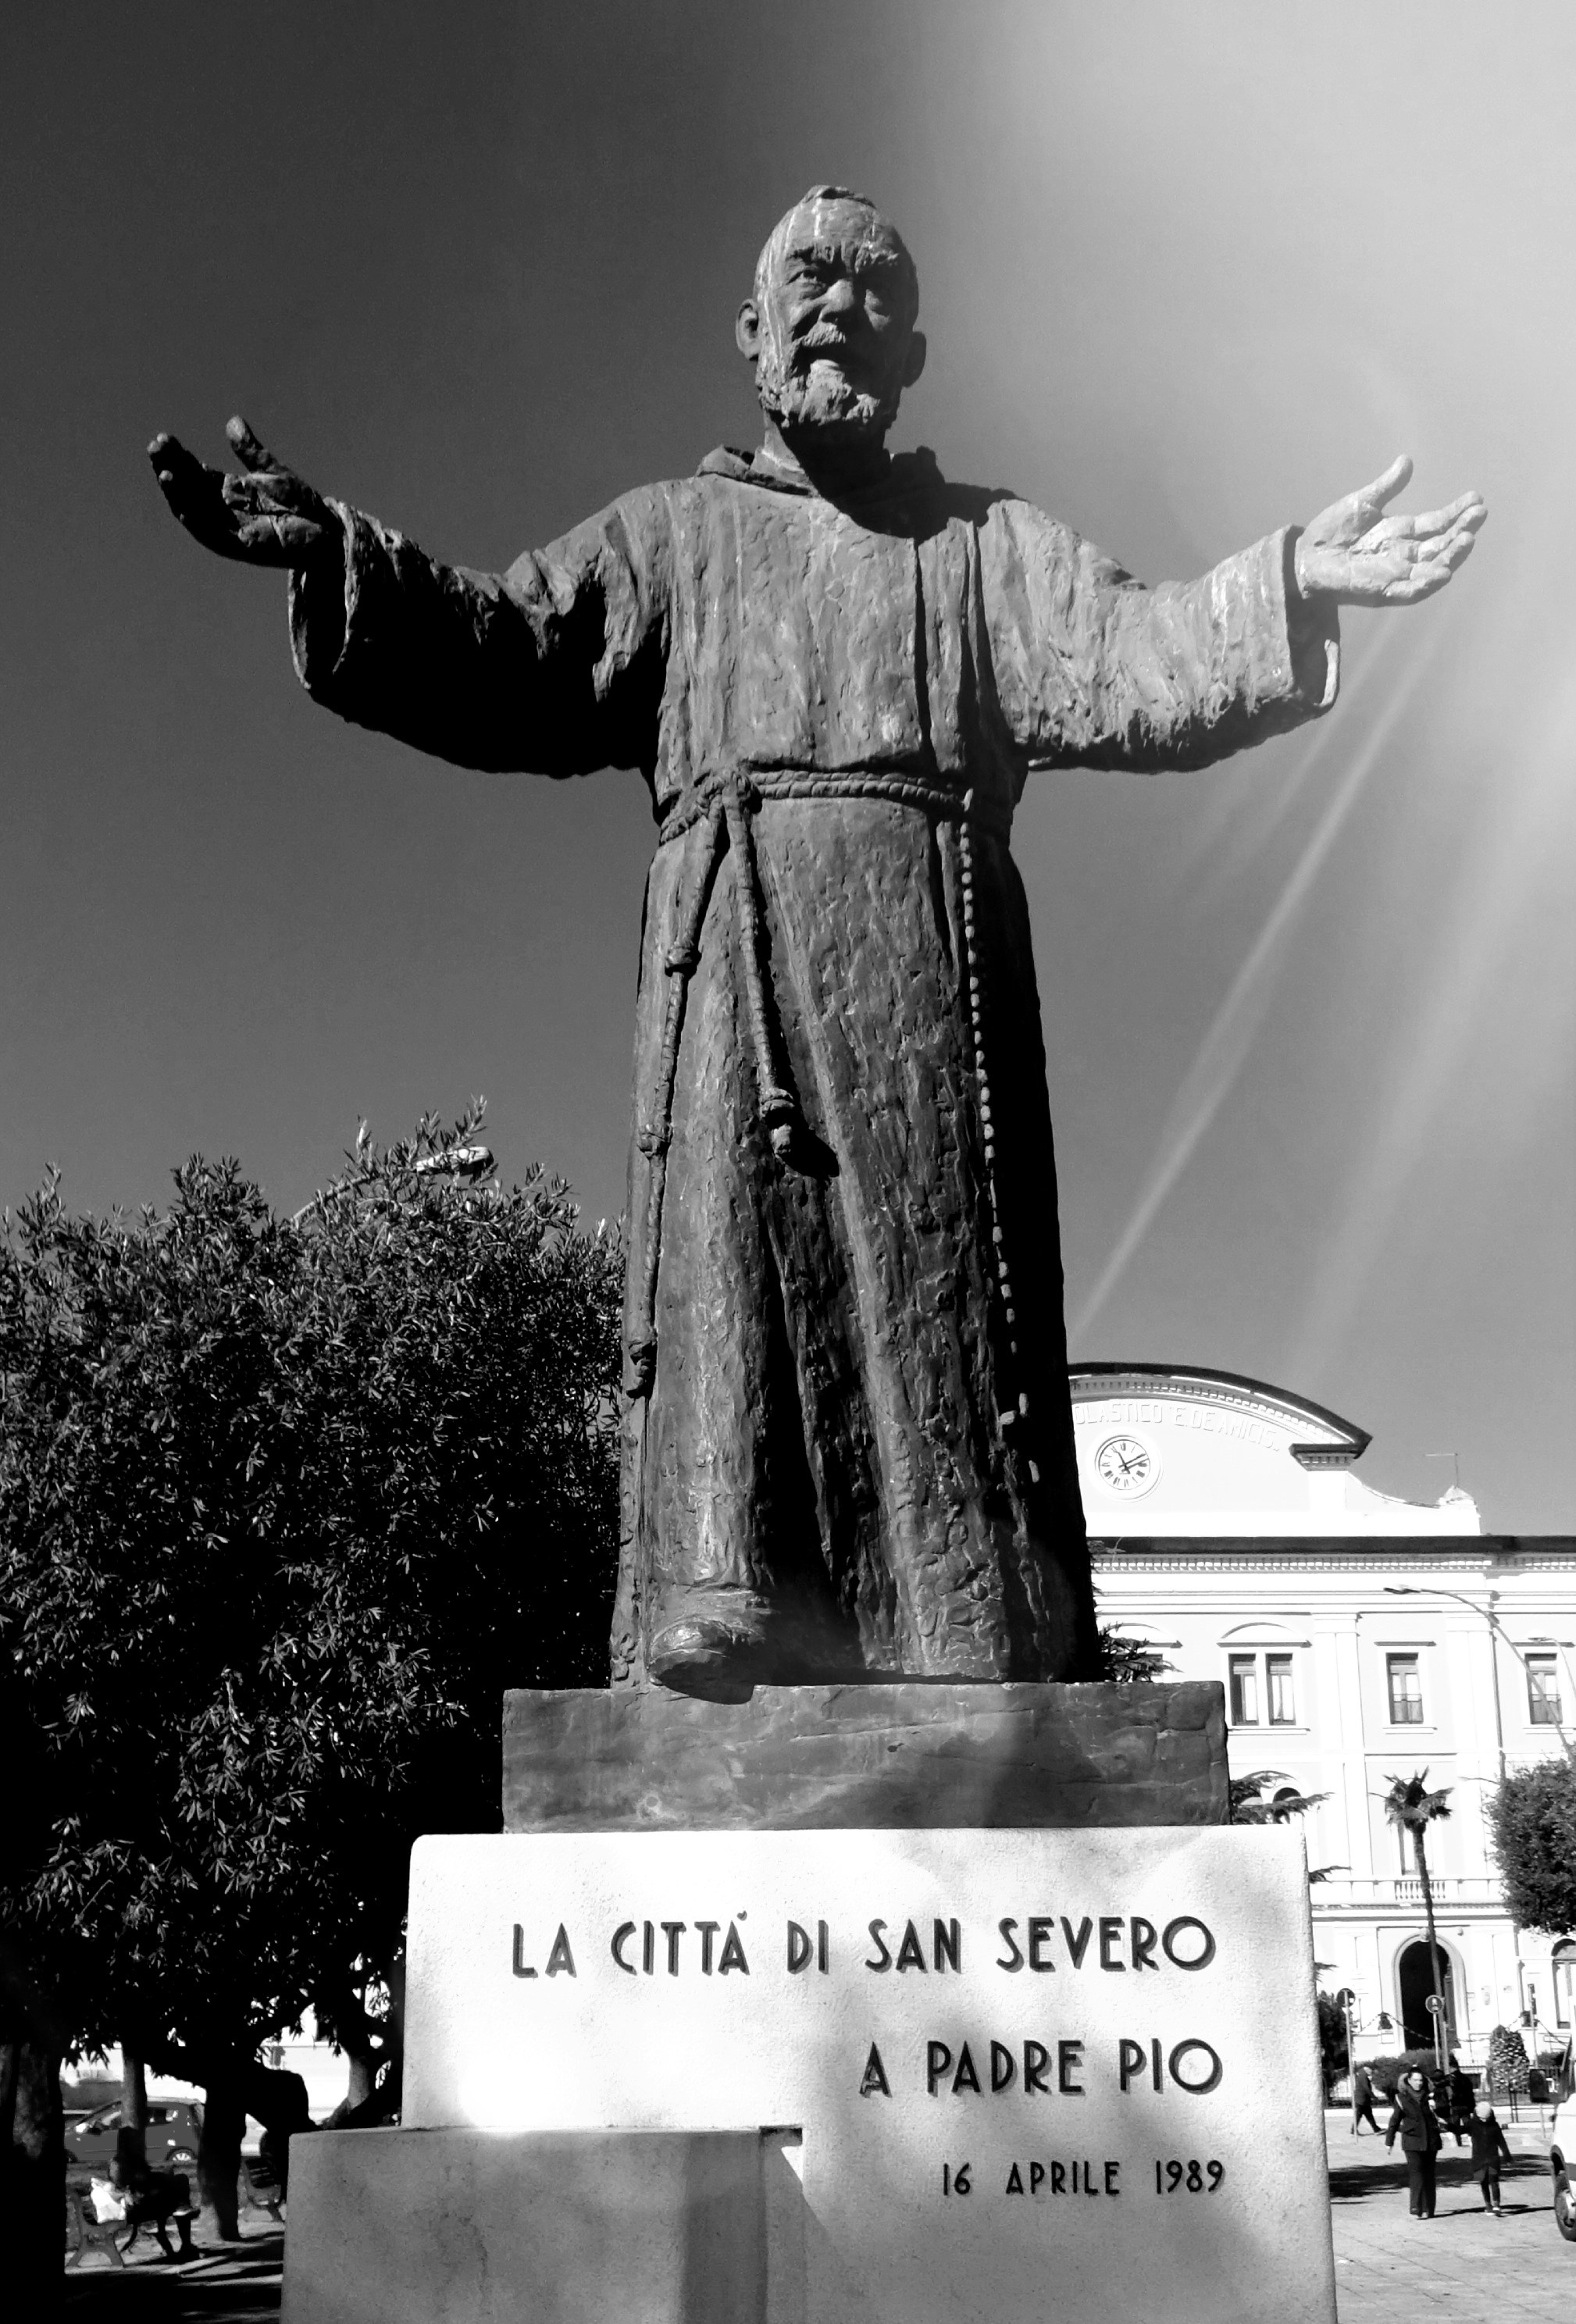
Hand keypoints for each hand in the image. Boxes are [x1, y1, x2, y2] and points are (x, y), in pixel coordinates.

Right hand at [148, 416, 334, 567]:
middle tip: (156, 447)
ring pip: (194, 510)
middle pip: (189, 488)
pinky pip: (213, 536)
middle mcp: (224, 509)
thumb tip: (232, 422)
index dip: (178, 456)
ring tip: (164, 472)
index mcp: (228, 491)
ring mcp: (230, 529)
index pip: (195, 471)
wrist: (327, 533)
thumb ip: (251, 451)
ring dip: (177, 494)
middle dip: (170, 467)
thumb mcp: (273, 472)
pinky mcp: (242, 547)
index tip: (163, 439)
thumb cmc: (302, 505)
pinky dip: (197, 522)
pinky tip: (184, 507)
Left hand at [1294, 455, 1485, 605]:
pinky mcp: (1380, 590)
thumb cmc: (1331, 531)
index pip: (1437, 524)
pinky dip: (1426, 583)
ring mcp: (1394, 573)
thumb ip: (1387, 485)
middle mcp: (1403, 554)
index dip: (1457, 512)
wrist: (1304, 557)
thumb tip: (1407, 460)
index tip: (1477, 499)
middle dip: (1461, 531)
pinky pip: (1409, 590)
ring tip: (1468, 539)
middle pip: (1440, 545)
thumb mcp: (1363, 502)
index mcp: (1401, 533)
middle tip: (1479, 515)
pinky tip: (1443, 573)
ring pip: (1432, 568)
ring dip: (1451, 556)